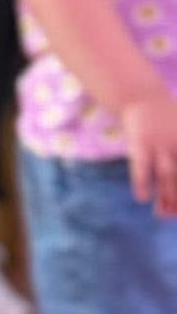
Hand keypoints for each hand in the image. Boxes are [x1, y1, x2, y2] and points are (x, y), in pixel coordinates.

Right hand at [121, 95, 176, 215]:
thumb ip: (173, 161)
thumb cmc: (164, 122)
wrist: (143, 98)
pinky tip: (142, 198)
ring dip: (168, 195)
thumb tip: (171, 196)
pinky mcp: (140, 142)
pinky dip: (142, 181)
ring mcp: (160, 143)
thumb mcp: (176, 137)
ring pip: (168, 173)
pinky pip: (142, 165)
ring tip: (162, 215)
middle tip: (172, 215)